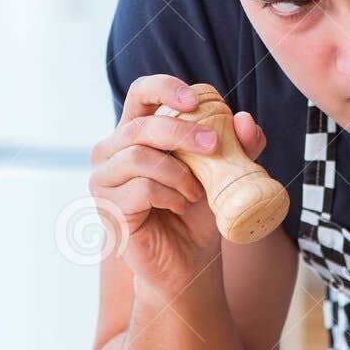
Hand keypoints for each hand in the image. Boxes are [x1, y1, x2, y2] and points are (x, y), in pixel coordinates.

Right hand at [88, 75, 267, 298]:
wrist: (188, 261)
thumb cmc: (198, 213)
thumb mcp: (224, 174)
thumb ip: (239, 146)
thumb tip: (245, 121)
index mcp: (137, 132)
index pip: (140, 93)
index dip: (163, 88)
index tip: (193, 100)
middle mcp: (112, 151)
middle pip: (140, 126)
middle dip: (182, 133)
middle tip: (213, 146)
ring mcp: (104, 179)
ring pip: (138, 156)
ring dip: (178, 172)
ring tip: (197, 192)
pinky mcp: (108, 207)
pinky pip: (140, 188)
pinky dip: (168, 195)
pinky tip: (180, 206)